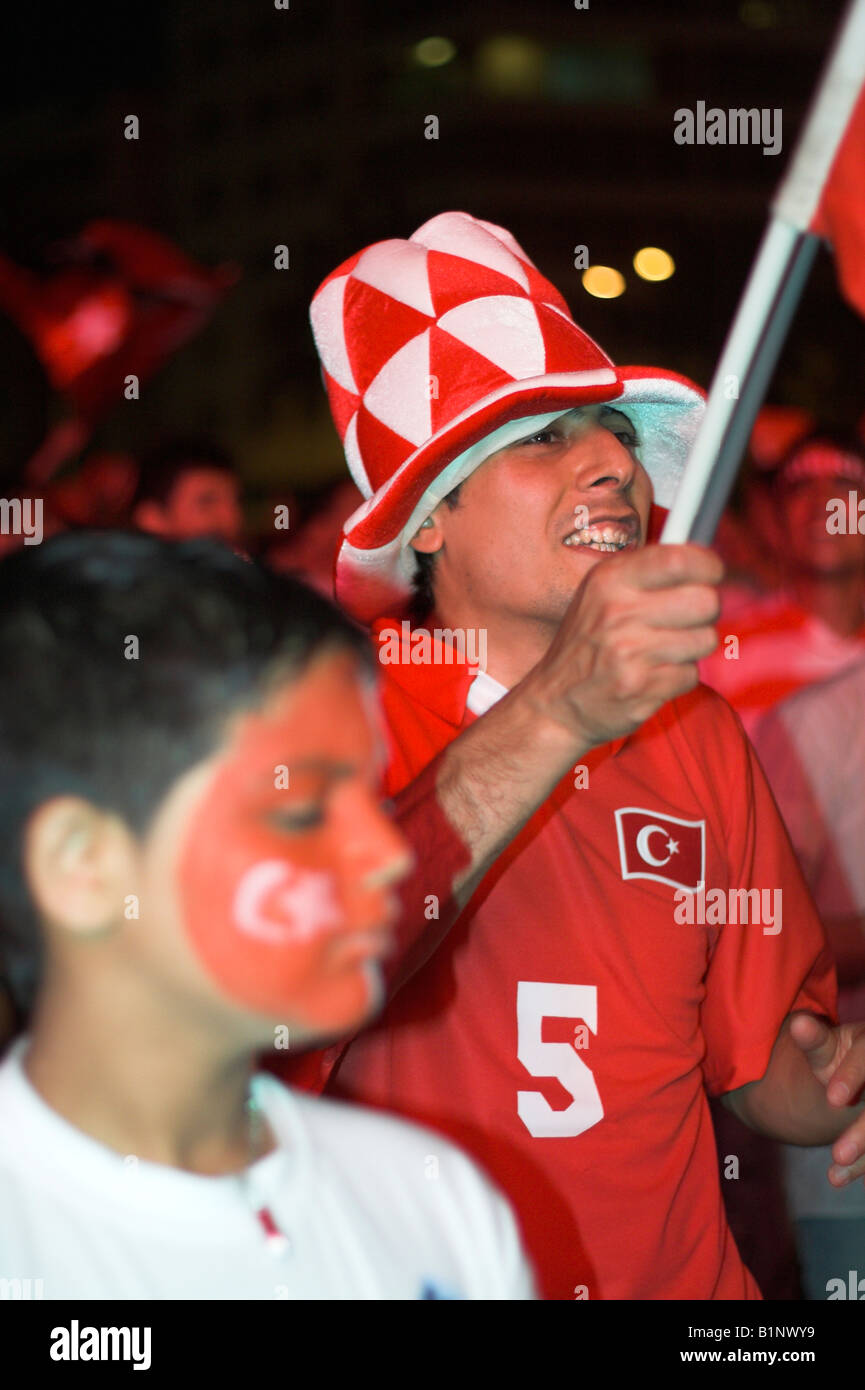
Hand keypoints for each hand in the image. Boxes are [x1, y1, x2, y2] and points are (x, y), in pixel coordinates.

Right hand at [525, 542, 722, 748]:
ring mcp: (628, 652)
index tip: (710, 574)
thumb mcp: (602, 593)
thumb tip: (707, 560)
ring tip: (661, 651)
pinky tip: (652, 675)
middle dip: (705, 612)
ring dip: (691, 648)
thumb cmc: (590, 642)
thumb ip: (649, 572)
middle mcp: (618, 612)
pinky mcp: (641, 687)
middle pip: (705, 601)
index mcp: (610, 579)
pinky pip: (691, 674)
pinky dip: (678, 677)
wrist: (555, 703)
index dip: (708, 566)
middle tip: (685, 619)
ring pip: (705, 639)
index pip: (679, 559)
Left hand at [789, 1012, 864, 1185]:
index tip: (833, 1099)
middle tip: (837, 1153)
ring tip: (834, 1175)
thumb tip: (798, 1024)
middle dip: (864, 1132)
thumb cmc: (840, 1055)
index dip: (854, 1075)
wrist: (853, 1073)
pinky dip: (862, 1164)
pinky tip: (839, 1176)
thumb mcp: (826, 1047)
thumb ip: (813, 1039)